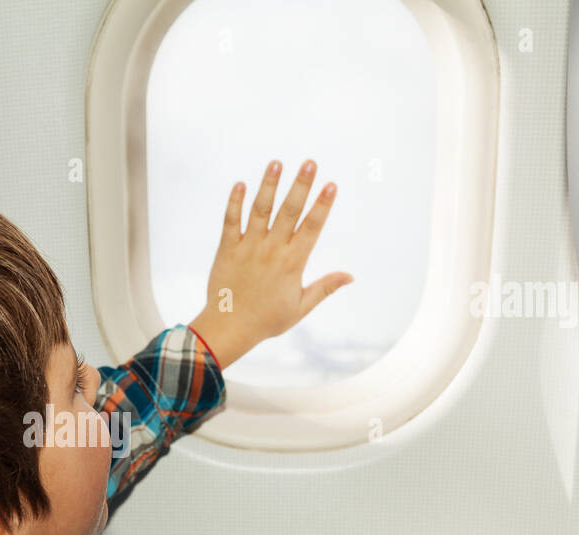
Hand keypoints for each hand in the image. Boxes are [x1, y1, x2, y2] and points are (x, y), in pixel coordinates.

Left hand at [189, 159, 352, 369]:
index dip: (322, 205)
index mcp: (292, 263)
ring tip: (276, 163)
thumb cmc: (266, 320)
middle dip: (300, 186)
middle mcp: (271, 251)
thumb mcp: (300, 307)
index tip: (331, 185)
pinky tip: (240, 183)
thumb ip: (325, 288)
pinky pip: (230, 221)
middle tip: (309, 162)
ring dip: (269, 185)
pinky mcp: (227, 249)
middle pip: (289, 212)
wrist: (228, 328)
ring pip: (260, 211)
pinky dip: (234, 202)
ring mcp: (248, 248)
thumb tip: (351, 276)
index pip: (311, 228)